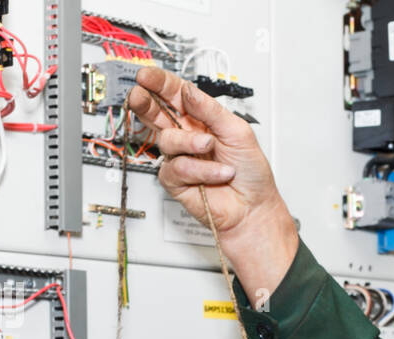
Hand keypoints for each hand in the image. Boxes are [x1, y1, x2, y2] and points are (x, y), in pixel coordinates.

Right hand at [128, 66, 297, 295]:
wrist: (253, 208)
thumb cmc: (251, 173)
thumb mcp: (238, 131)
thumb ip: (210, 110)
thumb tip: (188, 91)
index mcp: (201, 120)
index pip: (175, 95)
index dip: (160, 84)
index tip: (147, 75)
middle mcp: (187, 137)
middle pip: (156, 114)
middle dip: (145, 102)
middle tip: (140, 95)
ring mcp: (180, 158)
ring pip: (167, 141)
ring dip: (191, 143)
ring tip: (211, 148)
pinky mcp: (176, 181)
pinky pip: (176, 168)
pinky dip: (200, 170)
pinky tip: (217, 174)